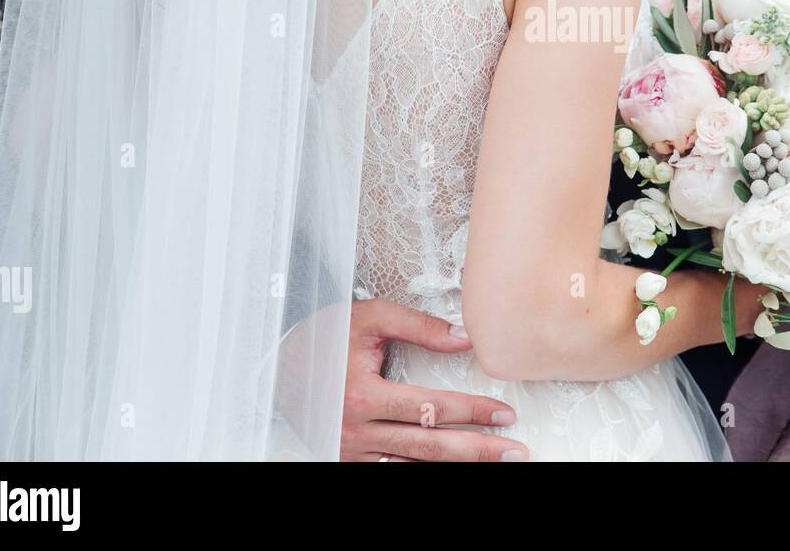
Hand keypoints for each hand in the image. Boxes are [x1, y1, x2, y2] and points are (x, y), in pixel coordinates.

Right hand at [340, 298, 528, 461]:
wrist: (276, 363)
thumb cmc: (323, 337)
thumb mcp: (371, 318)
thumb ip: (419, 327)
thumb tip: (463, 339)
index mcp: (362, 395)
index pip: (431, 408)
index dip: (472, 411)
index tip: (503, 413)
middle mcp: (355, 429)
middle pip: (429, 447)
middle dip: (478, 450)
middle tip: (514, 450)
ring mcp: (349, 450)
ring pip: (414, 465)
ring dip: (458, 466)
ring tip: (494, 461)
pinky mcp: (345, 458)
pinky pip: (391, 471)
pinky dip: (422, 470)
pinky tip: (449, 466)